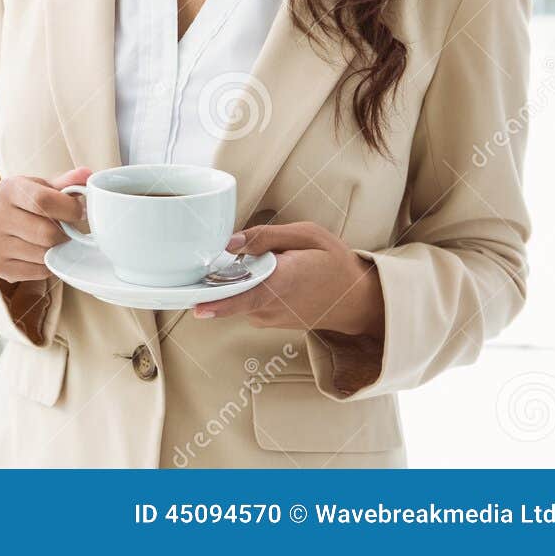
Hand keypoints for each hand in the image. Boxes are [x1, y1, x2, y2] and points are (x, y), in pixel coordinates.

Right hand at [0, 168, 93, 281]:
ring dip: (57, 250)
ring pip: (44, 254)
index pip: (43, 201)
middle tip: (67, 229)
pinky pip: (38, 271)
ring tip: (53, 240)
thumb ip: (68, 182)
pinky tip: (42, 253)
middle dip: (65, 233)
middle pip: (46, 232)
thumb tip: (88, 175)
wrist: (5, 225)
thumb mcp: (46, 188)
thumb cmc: (31, 204)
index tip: (79, 212)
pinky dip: (48, 265)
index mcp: (8, 189)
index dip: (69, 209)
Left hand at [192, 221, 384, 335]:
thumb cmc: (334, 262)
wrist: (357, 300)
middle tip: (241, 258)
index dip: (220, 302)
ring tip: (274, 264)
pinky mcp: (266, 320)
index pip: (246, 296)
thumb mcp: (307, 235)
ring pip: (236, 293)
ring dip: (241, 277)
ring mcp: (268, 317)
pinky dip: (249, 285)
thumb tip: (229, 243)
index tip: (197, 307)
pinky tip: (271, 276)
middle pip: (230, 292)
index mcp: (283, 281)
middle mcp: (272, 305)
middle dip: (221, 274)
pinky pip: (245, 299)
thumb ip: (265, 236)